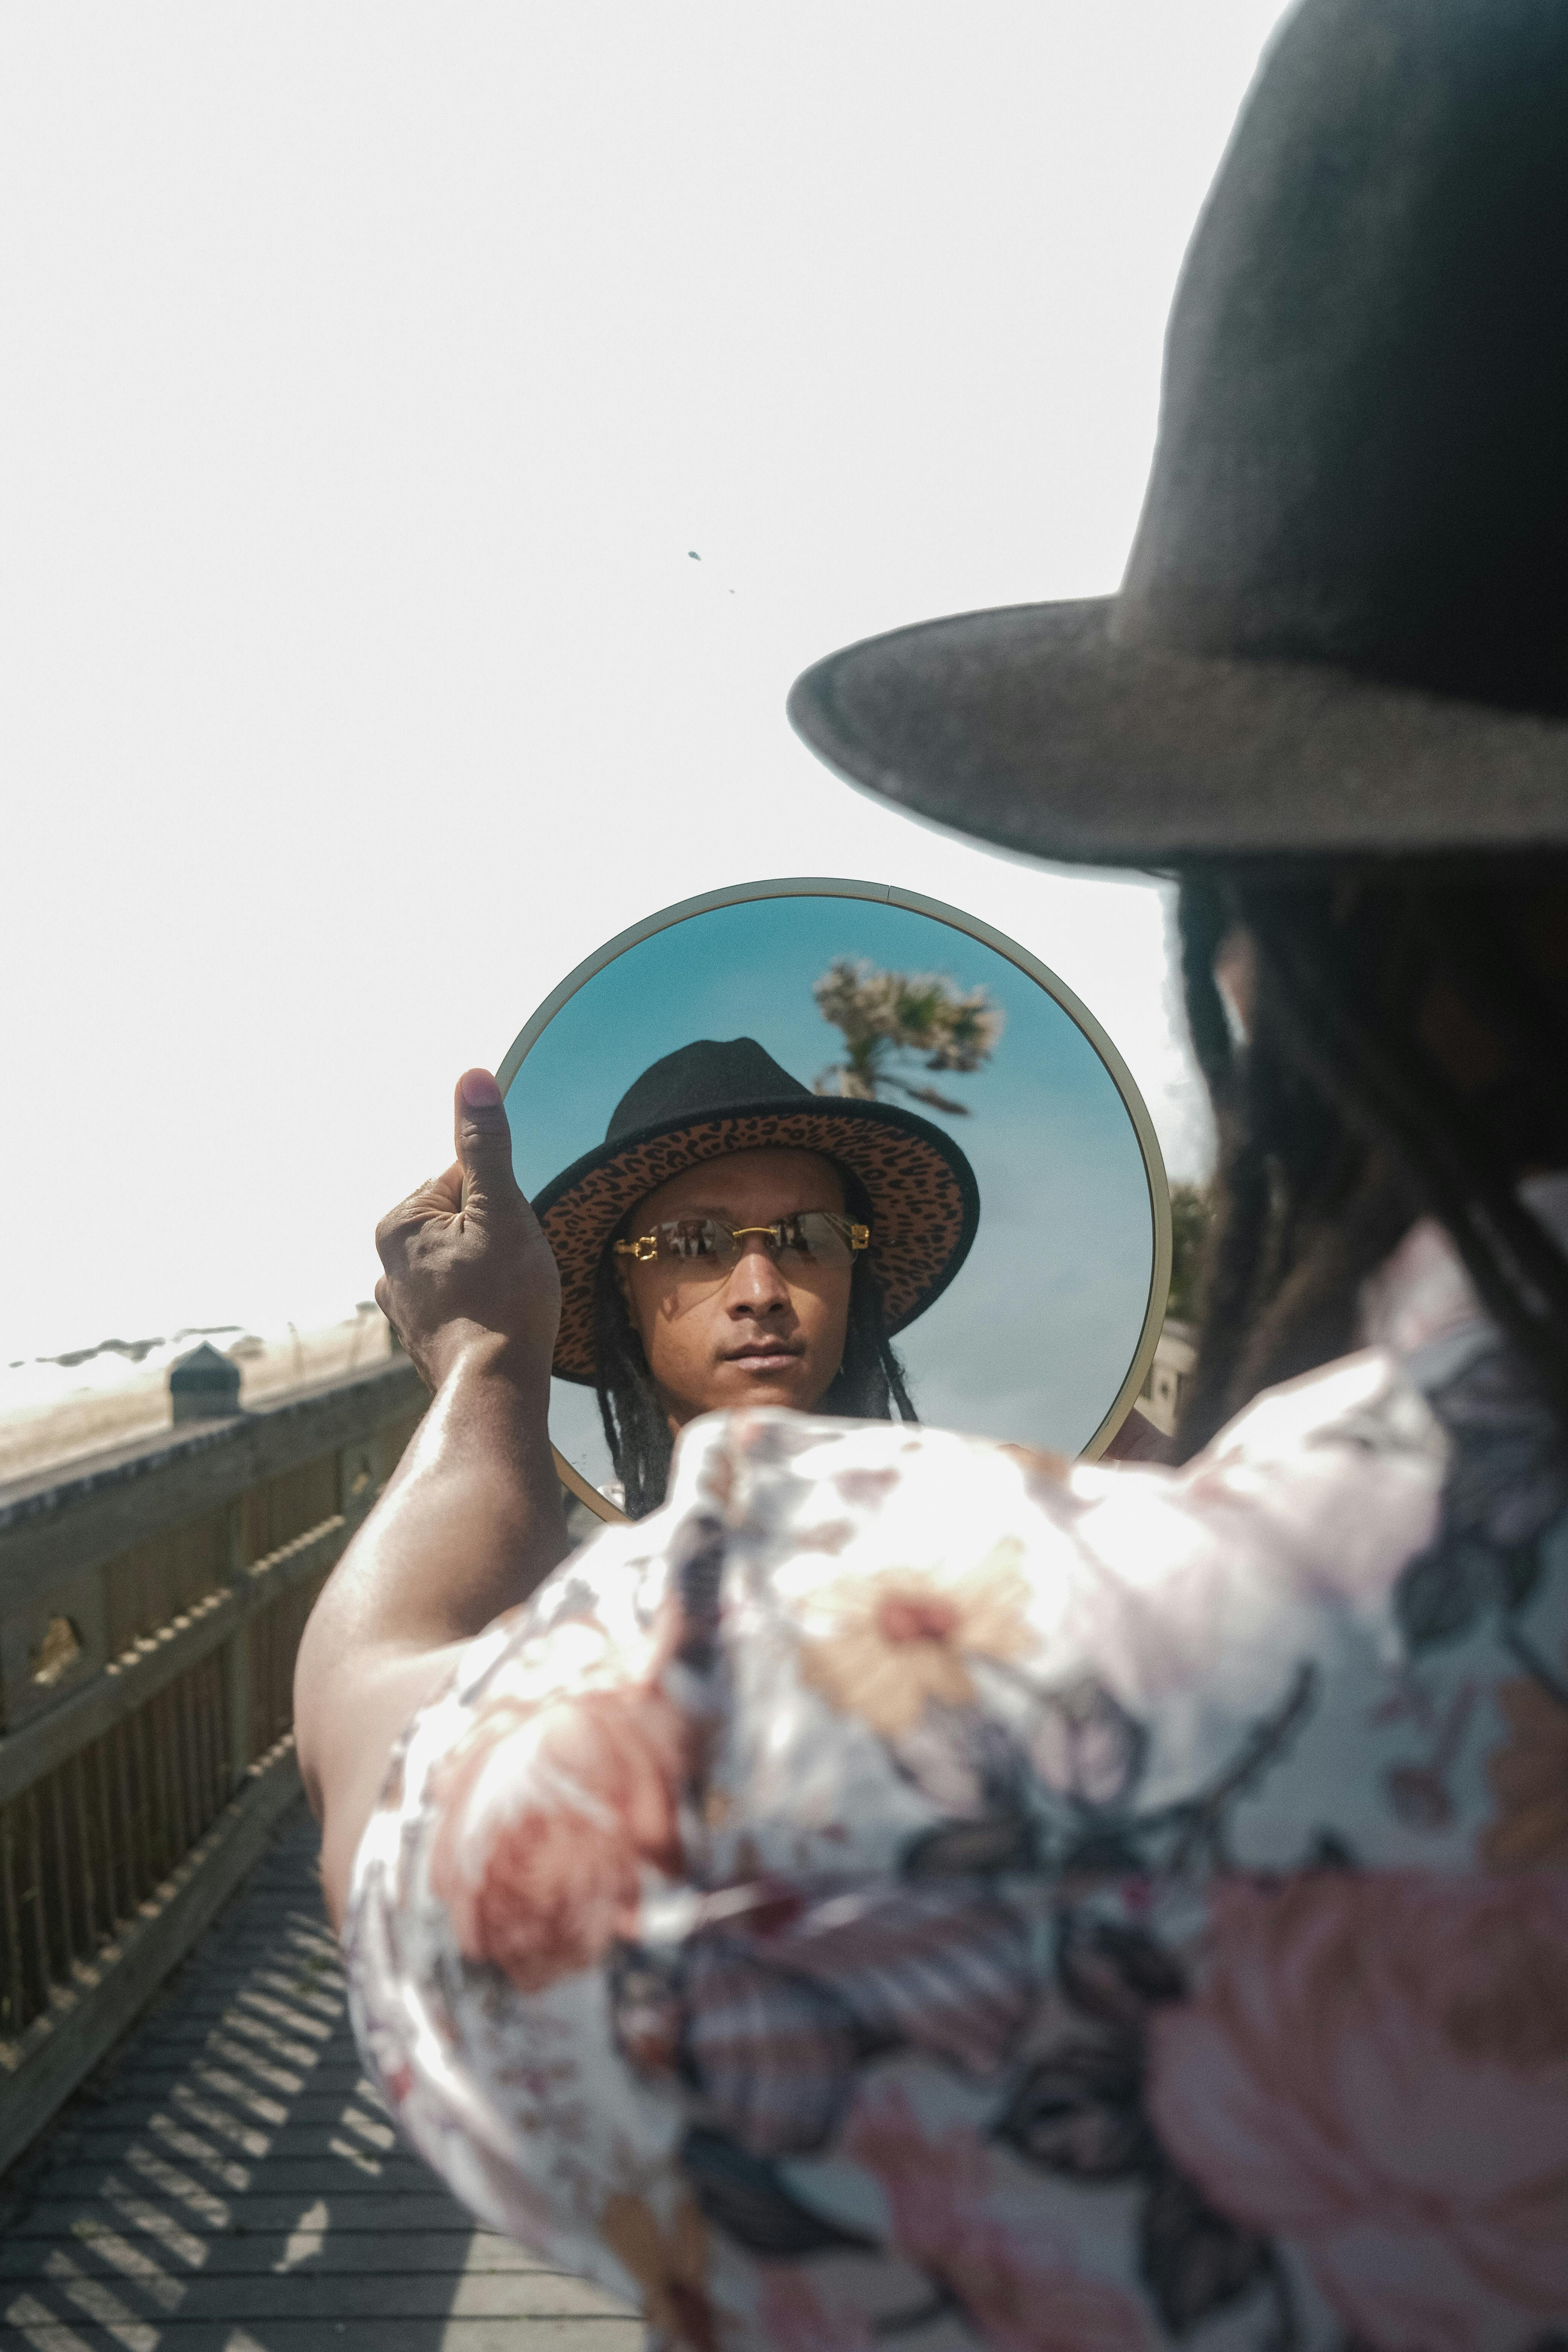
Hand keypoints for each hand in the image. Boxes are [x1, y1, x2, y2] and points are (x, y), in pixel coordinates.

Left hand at [374, 1071, 560, 1393]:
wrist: (494, 1390)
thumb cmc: (503, 1299)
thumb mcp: (502, 1210)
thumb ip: (486, 1146)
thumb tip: (472, 1079)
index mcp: (399, 1222)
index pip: (465, 1180)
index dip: (503, 1203)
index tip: (512, 1239)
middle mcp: (387, 1261)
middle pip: (462, 1221)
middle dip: (496, 1237)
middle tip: (513, 1272)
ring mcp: (401, 1304)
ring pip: (462, 1261)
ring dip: (490, 1272)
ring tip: (506, 1301)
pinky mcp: (420, 1336)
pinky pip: (459, 1300)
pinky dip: (481, 1306)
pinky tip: (497, 1323)